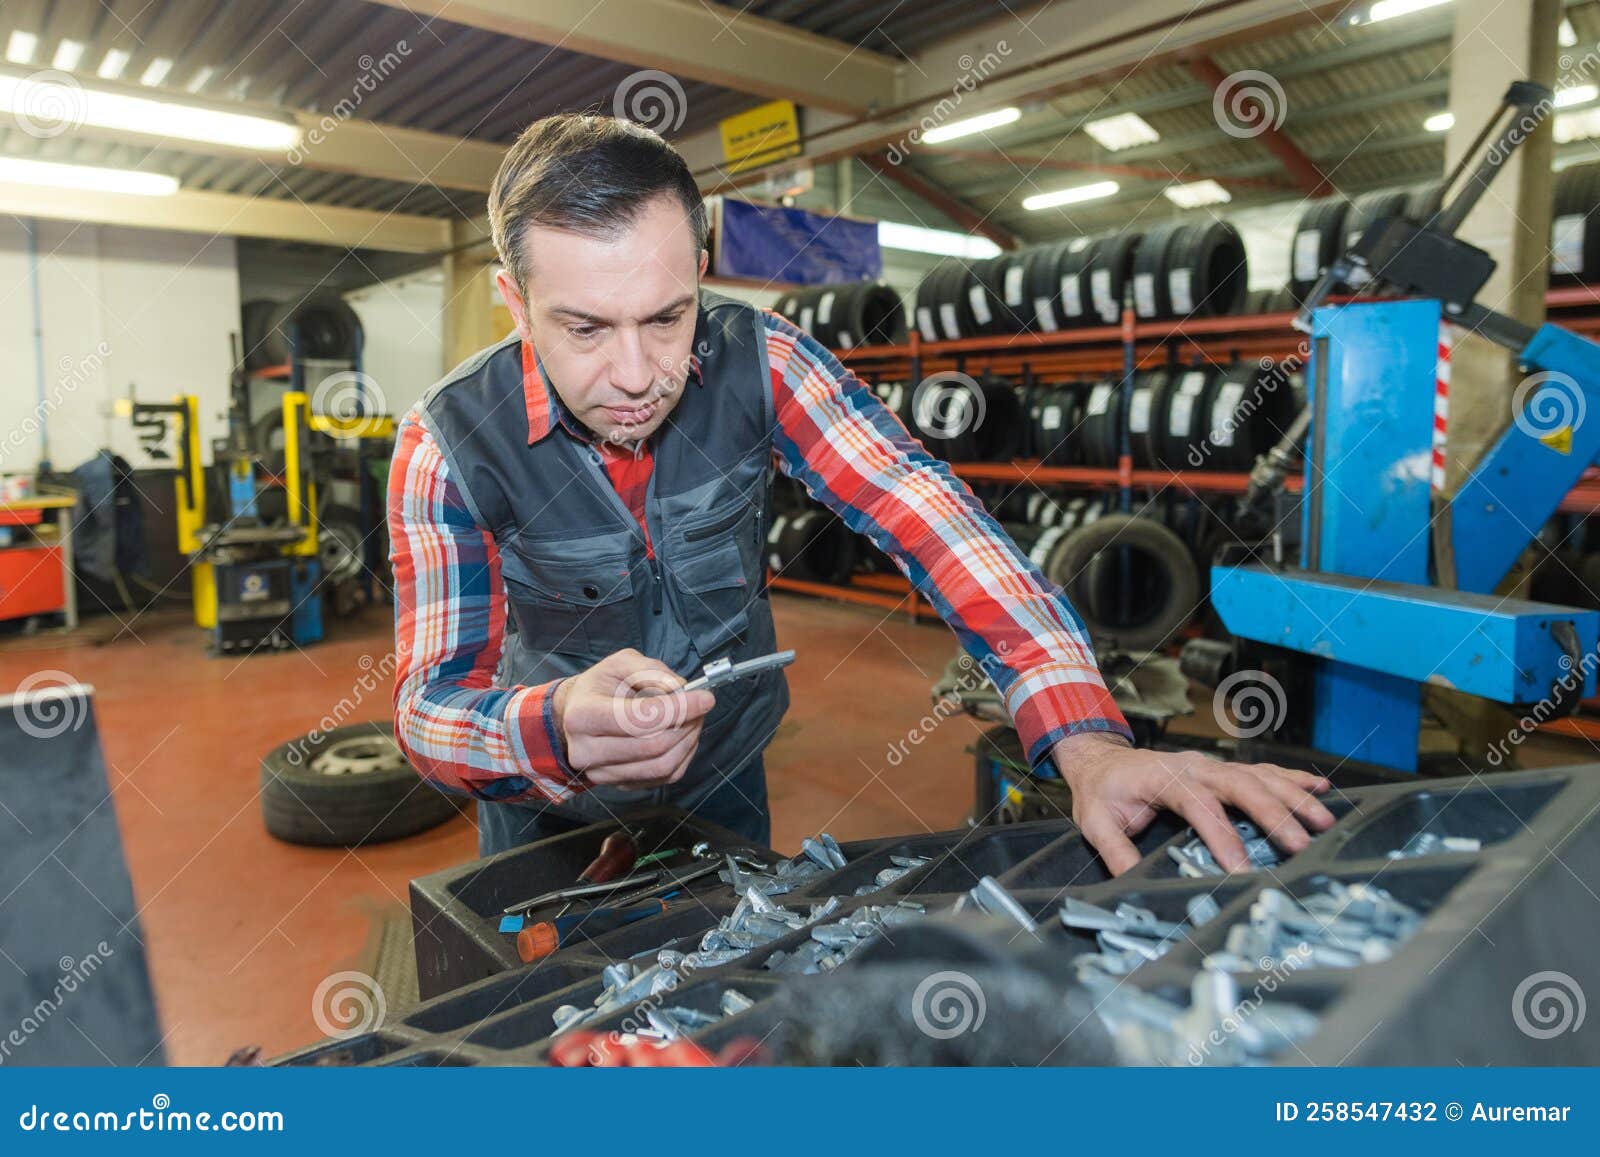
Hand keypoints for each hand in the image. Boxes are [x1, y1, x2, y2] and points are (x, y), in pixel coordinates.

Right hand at [551, 649, 714, 788]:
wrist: (577, 713)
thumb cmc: (600, 686)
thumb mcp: (620, 663)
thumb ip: (650, 670)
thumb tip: (680, 689)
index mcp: (582, 716)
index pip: (637, 719)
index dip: (677, 709)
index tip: (705, 697)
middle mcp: (587, 751)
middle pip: (652, 746)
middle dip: (686, 724)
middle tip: (701, 706)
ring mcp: (603, 773)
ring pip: (662, 766)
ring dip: (688, 741)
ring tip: (694, 719)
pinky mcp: (621, 785)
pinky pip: (664, 777)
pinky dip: (683, 756)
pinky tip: (684, 736)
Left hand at [1051, 732, 1335, 875]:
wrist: (1101, 760)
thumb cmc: (1102, 792)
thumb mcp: (1095, 822)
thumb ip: (1116, 851)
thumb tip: (1133, 882)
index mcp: (1165, 778)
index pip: (1200, 807)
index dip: (1222, 837)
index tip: (1240, 869)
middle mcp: (1196, 767)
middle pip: (1242, 786)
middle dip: (1274, 815)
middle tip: (1301, 845)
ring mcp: (1213, 765)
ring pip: (1260, 776)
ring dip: (1294, 797)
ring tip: (1324, 821)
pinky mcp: (1223, 770)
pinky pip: (1264, 771)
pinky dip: (1293, 778)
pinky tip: (1322, 787)